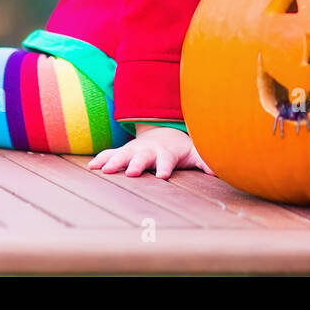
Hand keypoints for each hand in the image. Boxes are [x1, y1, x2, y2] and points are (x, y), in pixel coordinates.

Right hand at [87, 124, 216, 179]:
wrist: (163, 134)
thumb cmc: (179, 149)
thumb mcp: (194, 153)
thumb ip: (204, 161)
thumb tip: (218, 171)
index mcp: (166, 154)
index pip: (167, 160)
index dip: (165, 167)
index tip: (163, 175)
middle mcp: (149, 151)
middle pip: (142, 157)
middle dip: (136, 164)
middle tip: (130, 173)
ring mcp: (135, 150)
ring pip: (123, 154)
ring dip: (114, 161)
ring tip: (105, 170)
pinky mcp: (124, 152)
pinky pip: (110, 154)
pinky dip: (101, 159)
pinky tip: (91, 167)